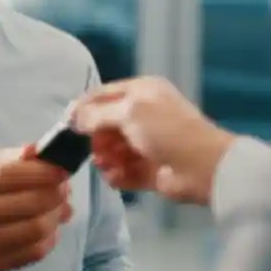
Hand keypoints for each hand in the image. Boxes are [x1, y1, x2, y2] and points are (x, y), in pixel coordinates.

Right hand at [0, 147, 72, 270]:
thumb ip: (18, 157)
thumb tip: (38, 150)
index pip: (8, 174)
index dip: (41, 172)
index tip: (63, 169)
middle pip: (30, 204)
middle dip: (55, 194)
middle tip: (65, 189)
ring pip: (37, 229)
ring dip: (56, 216)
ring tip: (60, 207)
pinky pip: (36, 251)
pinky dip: (51, 237)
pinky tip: (49, 226)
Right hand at [72, 76, 235, 205]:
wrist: (203, 167)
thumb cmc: (167, 131)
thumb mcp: (129, 112)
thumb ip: (97, 114)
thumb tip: (73, 117)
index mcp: (142, 92)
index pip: (103, 94)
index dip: (84, 107)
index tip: (67, 123)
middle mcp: (144, 115)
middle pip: (106, 125)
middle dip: (98, 138)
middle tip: (97, 148)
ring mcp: (148, 144)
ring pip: (114, 150)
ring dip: (106, 159)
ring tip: (108, 165)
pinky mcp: (150, 170)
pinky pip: (125, 172)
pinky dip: (118, 176)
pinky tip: (116, 178)